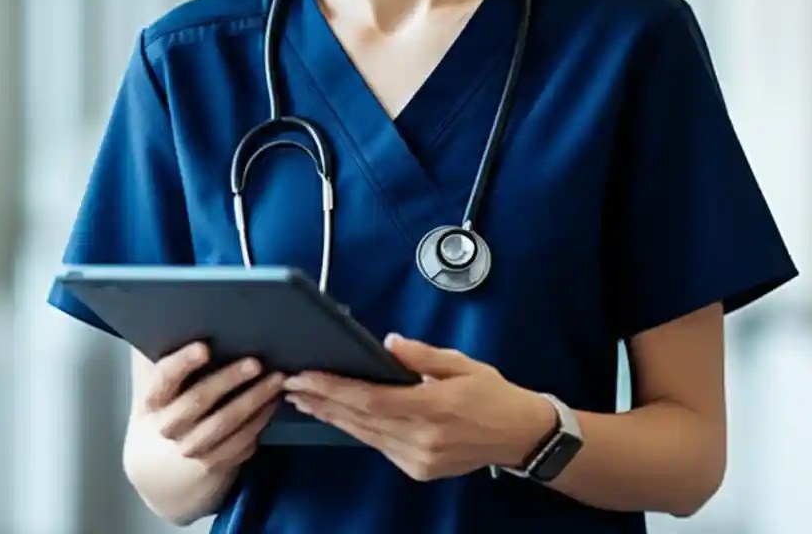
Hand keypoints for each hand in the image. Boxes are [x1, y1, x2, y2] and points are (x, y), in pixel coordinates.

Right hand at [136, 342, 285, 472]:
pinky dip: (261, 421)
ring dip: (254, 400)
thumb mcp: (153, 385)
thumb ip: (158, 354)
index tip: (204, 347)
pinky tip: (274, 402)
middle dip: (229, 379)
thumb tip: (170, 311)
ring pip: (226, 424)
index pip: (164, 379)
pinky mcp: (215, 462)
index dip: (183, 362)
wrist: (156, 466)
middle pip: (198, 401)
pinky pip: (242, 441)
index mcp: (152, 401)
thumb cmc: (162, 409)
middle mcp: (169, 427)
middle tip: (256, 361)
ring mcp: (192, 448)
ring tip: (276, 379)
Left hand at [283, 334, 556, 481]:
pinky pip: (378, 446)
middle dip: (322, 400)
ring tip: (304, 399)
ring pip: (364, 435)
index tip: (305, 378)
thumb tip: (389, 343)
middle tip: (291, 385)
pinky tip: (338, 416)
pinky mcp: (418, 469)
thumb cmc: (493, 395)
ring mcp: (419, 458)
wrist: (521, 436)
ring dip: (332, 416)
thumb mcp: (461, 364)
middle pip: (359, 419)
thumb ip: (422, 355)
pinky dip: (355, 429)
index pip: (370, 399)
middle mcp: (422, 438)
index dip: (333, 389)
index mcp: (433, 408)